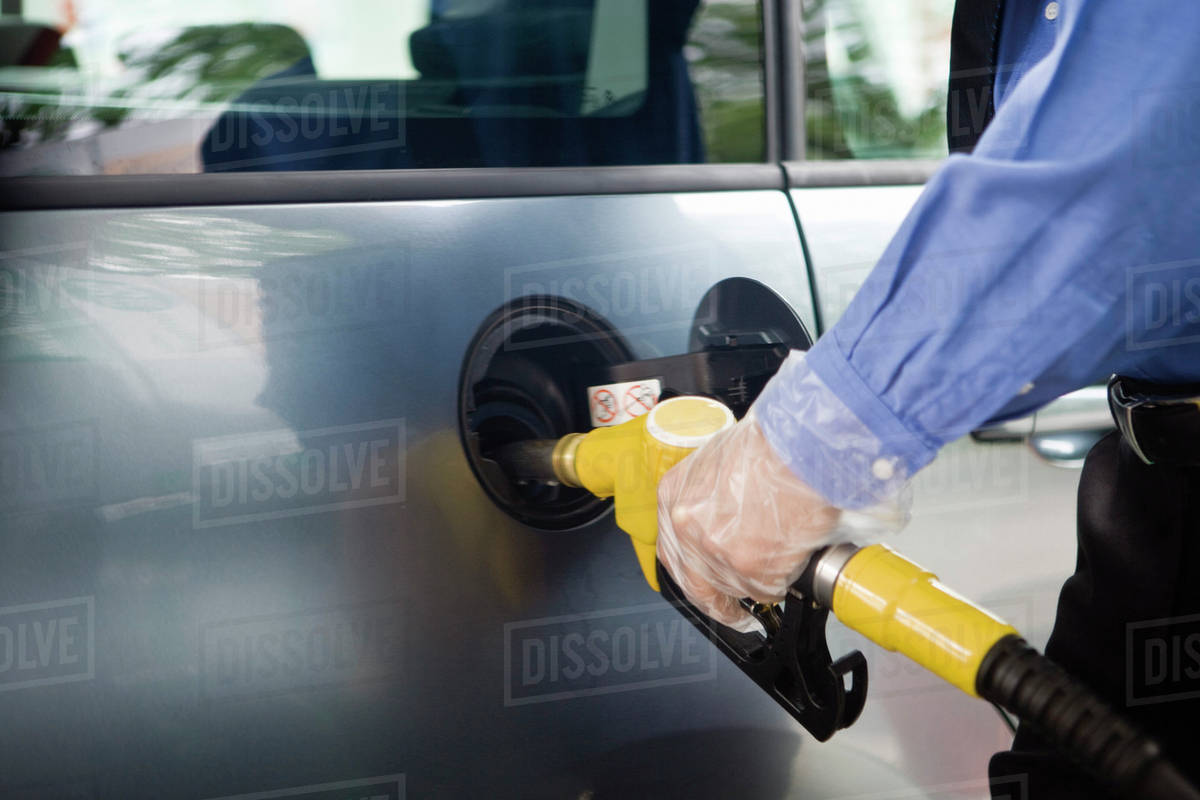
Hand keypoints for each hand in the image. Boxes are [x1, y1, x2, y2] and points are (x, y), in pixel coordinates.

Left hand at [656, 410, 841, 631]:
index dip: (694, 576)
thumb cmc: (771, 443)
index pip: (674, 553)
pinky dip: (783, 580)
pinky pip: (767, 589)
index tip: (706, 590)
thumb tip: (726, 518)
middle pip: (697, 583)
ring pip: (737, 587)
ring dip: (759, 583)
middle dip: (719, 602)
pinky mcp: (749, 567)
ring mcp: (715, 550)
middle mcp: (685, 527)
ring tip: (781, 562)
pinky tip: (793, 562)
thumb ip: (711, 496)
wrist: (800, 444)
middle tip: (736, 614)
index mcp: (674, 497)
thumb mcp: (721, 460)